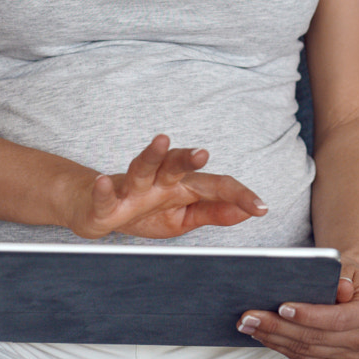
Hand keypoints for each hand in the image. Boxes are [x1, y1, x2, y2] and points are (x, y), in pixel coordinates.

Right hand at [66, 134, 267, 239]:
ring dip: (151, 154)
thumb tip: (248, 210)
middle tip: (204, 153)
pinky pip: (105, 194)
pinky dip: (104, 189)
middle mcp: (158, 181)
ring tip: (161, 140)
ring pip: (142, 167)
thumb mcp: (184, 218)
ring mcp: (131, 189)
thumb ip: (214, 212)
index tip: (261, 208)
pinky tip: (104, 182)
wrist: (98, 212)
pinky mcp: (106, 202)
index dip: (238, 196)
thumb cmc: (146, 211)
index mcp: (181, 186)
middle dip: (189, 158)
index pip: (214, 186)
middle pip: (176, 164)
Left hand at [238, 272, 358, 358]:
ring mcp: (351, 357)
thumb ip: (344, 275)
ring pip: (305, 350)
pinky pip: (303, 358)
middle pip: (315, 337)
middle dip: (278, 326)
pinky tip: (262, 335)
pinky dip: (280, 346)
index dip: (309, 315)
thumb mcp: (348, 268)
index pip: (338, 319)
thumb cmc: (346, 277)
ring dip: (273, 338)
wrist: (351, 293)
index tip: (282, 307)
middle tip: (250, 315)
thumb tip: (341, 288)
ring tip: (248, 324)